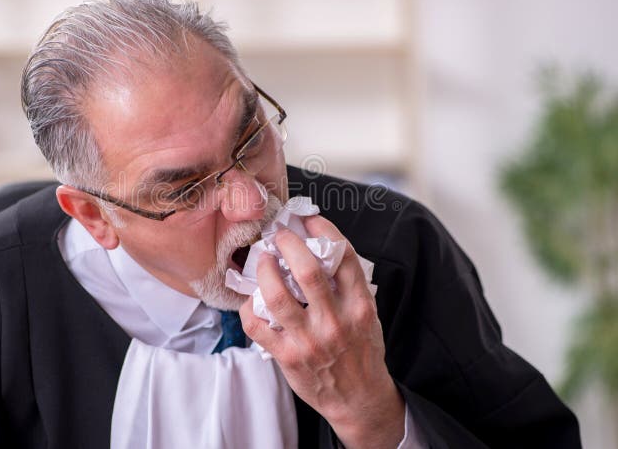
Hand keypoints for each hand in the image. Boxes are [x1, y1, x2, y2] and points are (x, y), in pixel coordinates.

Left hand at [239, 215, 404, 448]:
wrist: (358, 398)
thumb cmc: (361, 350)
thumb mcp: (367, 315)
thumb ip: (349, 285)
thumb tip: (320, 248)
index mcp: (360, 306)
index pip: (344, 258)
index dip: (325, 231)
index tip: (310, 220)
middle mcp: (336, 322)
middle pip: (308, 271)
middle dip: (288, 244)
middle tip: (279, 234)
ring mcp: (309, 341)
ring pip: (277, 296)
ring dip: (264, 270)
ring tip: (262, 259)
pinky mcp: (287, 357)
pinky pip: (257, 325)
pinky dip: (249, 306)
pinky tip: (252, 297)